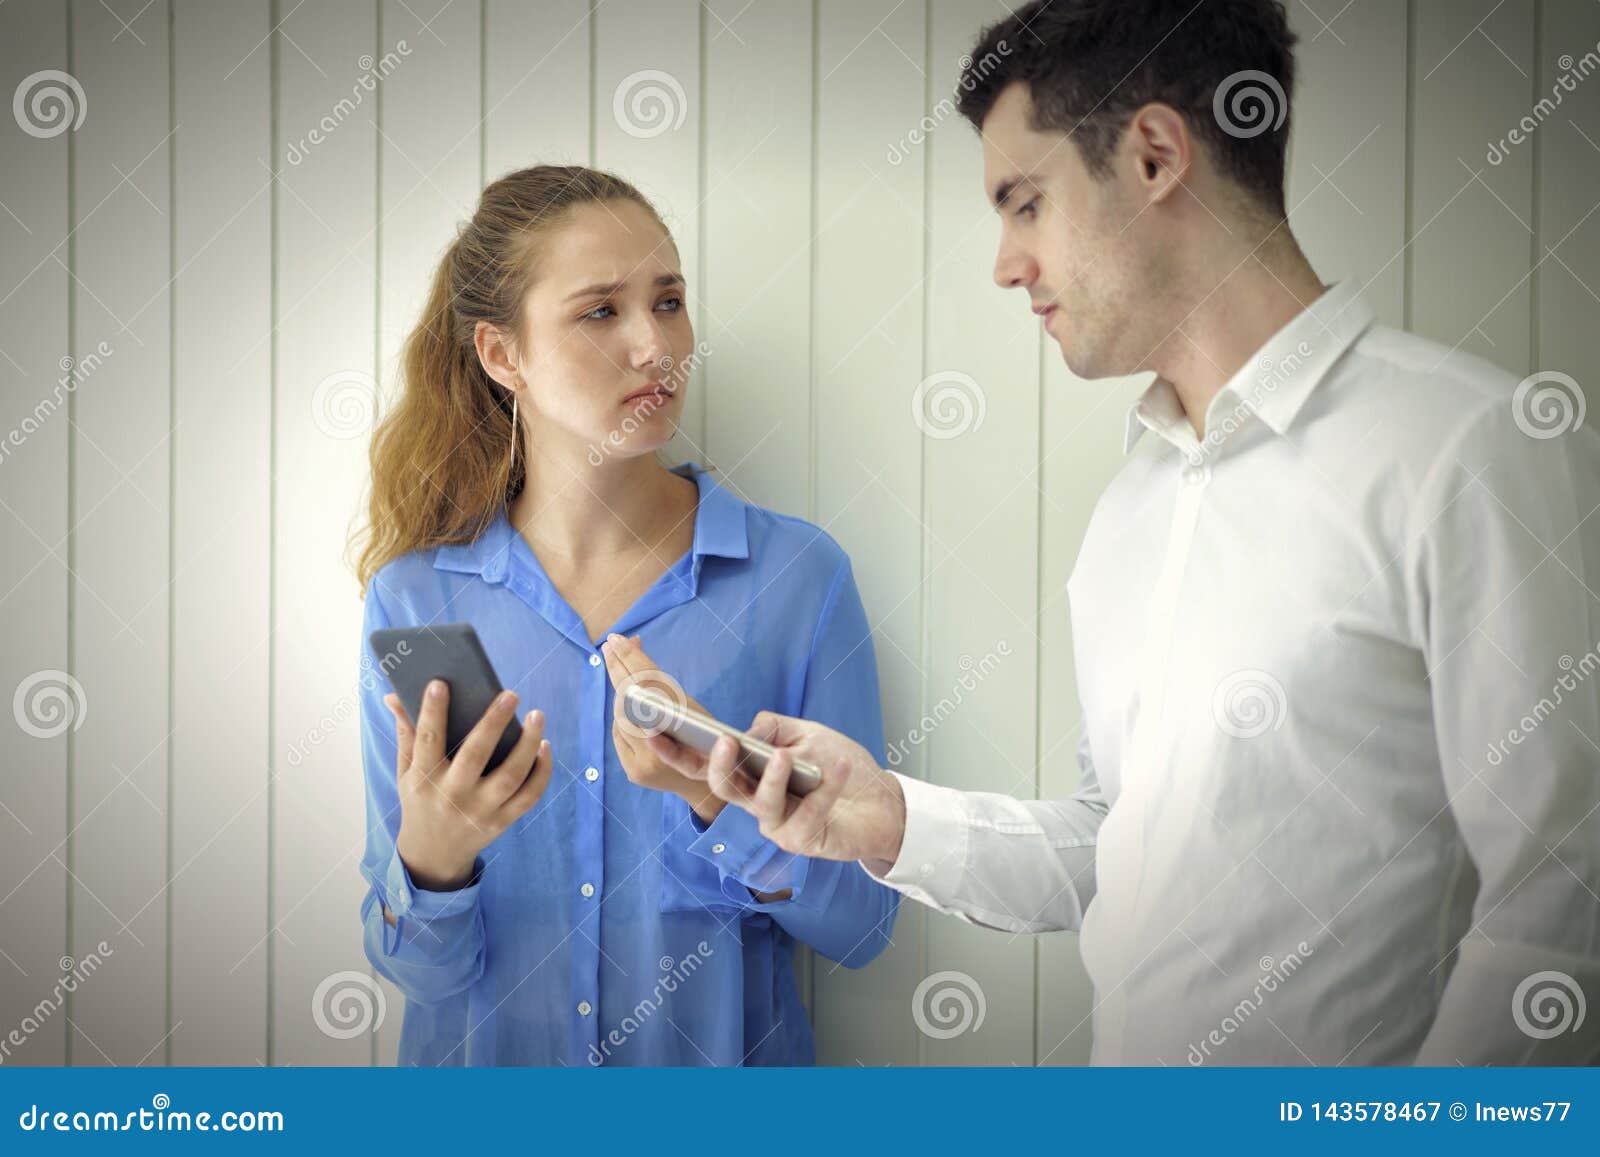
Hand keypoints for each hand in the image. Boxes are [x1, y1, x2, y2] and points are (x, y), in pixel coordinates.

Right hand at [386, 680, 550, 891]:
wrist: (433, 855)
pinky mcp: (501, 822)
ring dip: (527, 745)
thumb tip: (394, 695)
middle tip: (510, 694)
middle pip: (476, 756)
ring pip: (510, 777)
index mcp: (423, 779)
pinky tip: (544, 747)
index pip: (427, 741)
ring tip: (537, 716)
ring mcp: (479, 811)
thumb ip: (406, 734)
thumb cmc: (420, 801)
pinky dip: (541, 772)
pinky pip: (528, 796)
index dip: (432, 712)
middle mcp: (452, 796)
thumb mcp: (406, 772)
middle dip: (493, 723)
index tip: (440, 683)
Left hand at [600, 633, 724, 823]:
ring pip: (620, 716)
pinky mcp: (634, 771)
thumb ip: (662, 686)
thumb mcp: (692, 707)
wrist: (707, 784)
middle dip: (617, 668)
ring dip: (620, 693)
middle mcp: (662, 742)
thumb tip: (632, 647)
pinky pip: (619, 734)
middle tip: (610, 645)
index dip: (630, 658)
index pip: (647, 681)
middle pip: (629, 696)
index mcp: (684, 719)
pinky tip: (626, 704)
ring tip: (619, 669)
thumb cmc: (704, 740)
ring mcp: (645, 759)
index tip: (617, 638)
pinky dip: (622, 717)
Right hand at [646, 711, 905, 864]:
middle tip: (724, 743)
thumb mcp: (809, 734)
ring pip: (761, 804)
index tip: (653, 729)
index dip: (676, 750)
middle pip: (723, 788)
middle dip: (719, 767)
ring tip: (787, 757)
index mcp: (748, 774)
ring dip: (773, 779)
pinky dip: (824, 789)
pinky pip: (807, 813)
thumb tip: (750, 731)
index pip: (704, 764)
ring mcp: (775, 825)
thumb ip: (776, 728)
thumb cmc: (838, 766)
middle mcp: (753, 802)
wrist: (880, 801)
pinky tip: (837, 769)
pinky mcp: (801, 840)